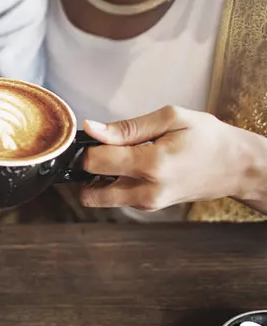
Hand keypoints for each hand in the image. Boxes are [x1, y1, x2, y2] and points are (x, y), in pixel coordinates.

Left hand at [80, 106, 266, 211]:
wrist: (238, 166)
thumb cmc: (208, 138)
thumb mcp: (170, 119)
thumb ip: (127, 127)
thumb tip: (91, 129)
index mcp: (152, 165)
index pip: (94, 163)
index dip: (87, 146)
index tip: (96, 135)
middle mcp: (147, 191)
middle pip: (89, 193)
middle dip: (87, 171)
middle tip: (102, 150)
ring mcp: (148, 204)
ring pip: (100, 198)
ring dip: (100, 178)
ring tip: (122, 157)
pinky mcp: (149, 207)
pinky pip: (117, 198)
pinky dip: (115, 183)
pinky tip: (133, 166)